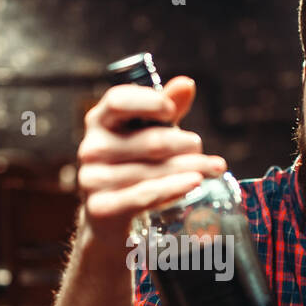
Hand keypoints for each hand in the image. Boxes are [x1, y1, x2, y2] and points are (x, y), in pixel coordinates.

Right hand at [76, 76, 225, 243]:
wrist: (106, 221)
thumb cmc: (131, 168)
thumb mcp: (146, 135)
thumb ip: (164, 110)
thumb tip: (186, 84)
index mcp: (99, 122)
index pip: (118, 100)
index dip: (148, 101)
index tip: (172, 110)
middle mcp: (92, 148)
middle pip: (151, 141)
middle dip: (186, 145)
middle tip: (205, 152)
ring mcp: (93, 179)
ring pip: (155, 170)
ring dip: (191, 168)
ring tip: (214, 169)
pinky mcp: (102, 208)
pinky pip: (146, 195)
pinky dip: (174, 187)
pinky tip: (195, 182)